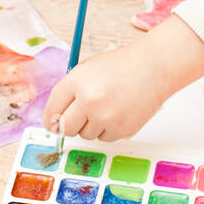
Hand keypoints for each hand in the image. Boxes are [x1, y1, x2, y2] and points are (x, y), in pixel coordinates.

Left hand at [43, 15, 203, 141]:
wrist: (153, 68)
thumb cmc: (122, 66)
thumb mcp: (88, 69)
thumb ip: (70, 90)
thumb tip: (56, 116)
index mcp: (76, 81)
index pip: (52, 109)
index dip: (51, 119)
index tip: (52, 123)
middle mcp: (88, 100)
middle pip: (66, 128)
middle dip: (69, 125)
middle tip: (77, 119)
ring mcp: (105, 116)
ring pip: (85, 135)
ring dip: (92, 126)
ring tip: (106, 108)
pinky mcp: (121, 129)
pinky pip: (104, 138)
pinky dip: (108, 129)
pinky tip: (118, 112)